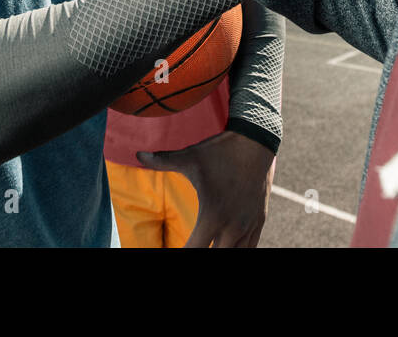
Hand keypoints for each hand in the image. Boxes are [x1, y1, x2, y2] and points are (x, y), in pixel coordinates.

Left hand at [136, 130, 275, 247]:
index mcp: (212, 216)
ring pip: (235, 256)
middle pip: (215, 257)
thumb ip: (162, 161)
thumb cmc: (220, 150)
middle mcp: (232, 226)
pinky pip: (251, 247)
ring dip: (220, 253)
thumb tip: (137, 154)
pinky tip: (227, 248)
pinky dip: (238, 251)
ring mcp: (248, 225)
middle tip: (191, 247)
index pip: (193, 251)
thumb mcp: (190, 157)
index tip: (174, 252)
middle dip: (201, 256)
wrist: (257, 141)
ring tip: (209, 247)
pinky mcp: (259, 220)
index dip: (181, 255)